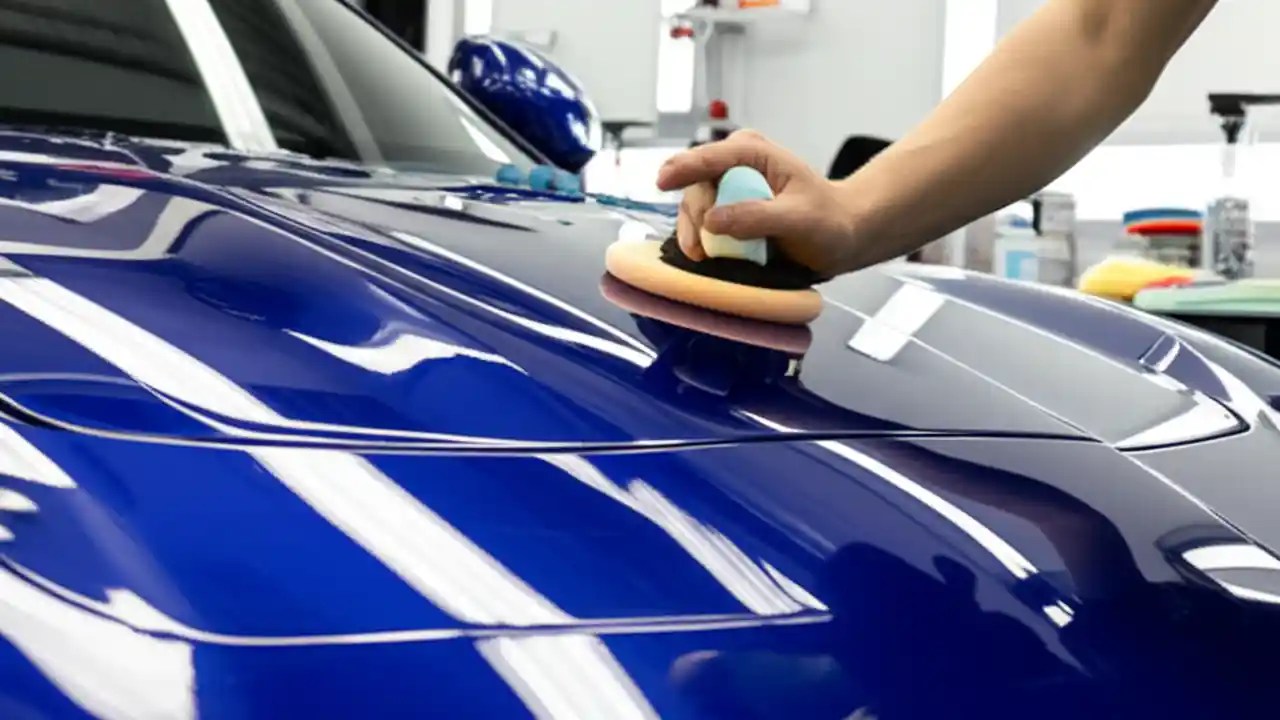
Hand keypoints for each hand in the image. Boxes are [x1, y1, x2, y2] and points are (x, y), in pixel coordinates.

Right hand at [656, 130, 862, 278]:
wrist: (839, 238)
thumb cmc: (827, 222)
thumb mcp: (799, 219)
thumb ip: (757, 217)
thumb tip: (712, 221)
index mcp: (753, 152)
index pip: (711, 157)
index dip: (684, 168)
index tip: (663, 182)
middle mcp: (734, 165)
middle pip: (695, 185)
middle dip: (693, 215)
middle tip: (699, 247)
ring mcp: (726, 189)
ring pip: (693, 207)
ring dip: (693, 232)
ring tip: (702, 255)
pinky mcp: (724, 212)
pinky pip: (699, 225)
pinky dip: (699, 241)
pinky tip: (705, 255)